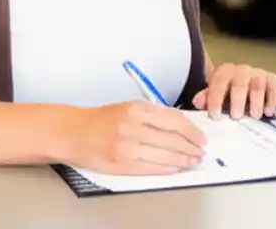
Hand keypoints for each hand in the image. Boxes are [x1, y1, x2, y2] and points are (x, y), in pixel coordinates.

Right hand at [69, 102, 205, 174]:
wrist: (74, 133)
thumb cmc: (102, 120)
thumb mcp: (129, 107)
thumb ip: (154, 115)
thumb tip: (181, 127)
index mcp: (138, 109)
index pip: (174, 120)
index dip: (192, 131)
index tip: (201, 137)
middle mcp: (133, 127)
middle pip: (173, 139)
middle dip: (191, 147)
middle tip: (201, 152)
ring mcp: (127, 147)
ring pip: (165, 155)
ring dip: (183, 160)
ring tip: (192, 161)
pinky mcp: (121, 164)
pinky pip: (151, 167)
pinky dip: (167, 169)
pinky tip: (175, 168)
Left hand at [193, 63, 275, 119]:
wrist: (243, 86)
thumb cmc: (227, 95)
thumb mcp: (214, 96)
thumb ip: (207, 98)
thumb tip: (198, 102)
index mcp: (224, 72)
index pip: (219, 82)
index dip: (216, 99)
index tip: (215, 116)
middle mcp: (241, 70)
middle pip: (240, 83)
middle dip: (238, 100)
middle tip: (236, 116)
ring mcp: (257, 74)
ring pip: (258, 84)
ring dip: (256, 101)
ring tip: (254, 116)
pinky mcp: (271, 79)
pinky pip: (274, 85)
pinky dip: (272, 98)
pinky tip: (269, 111)